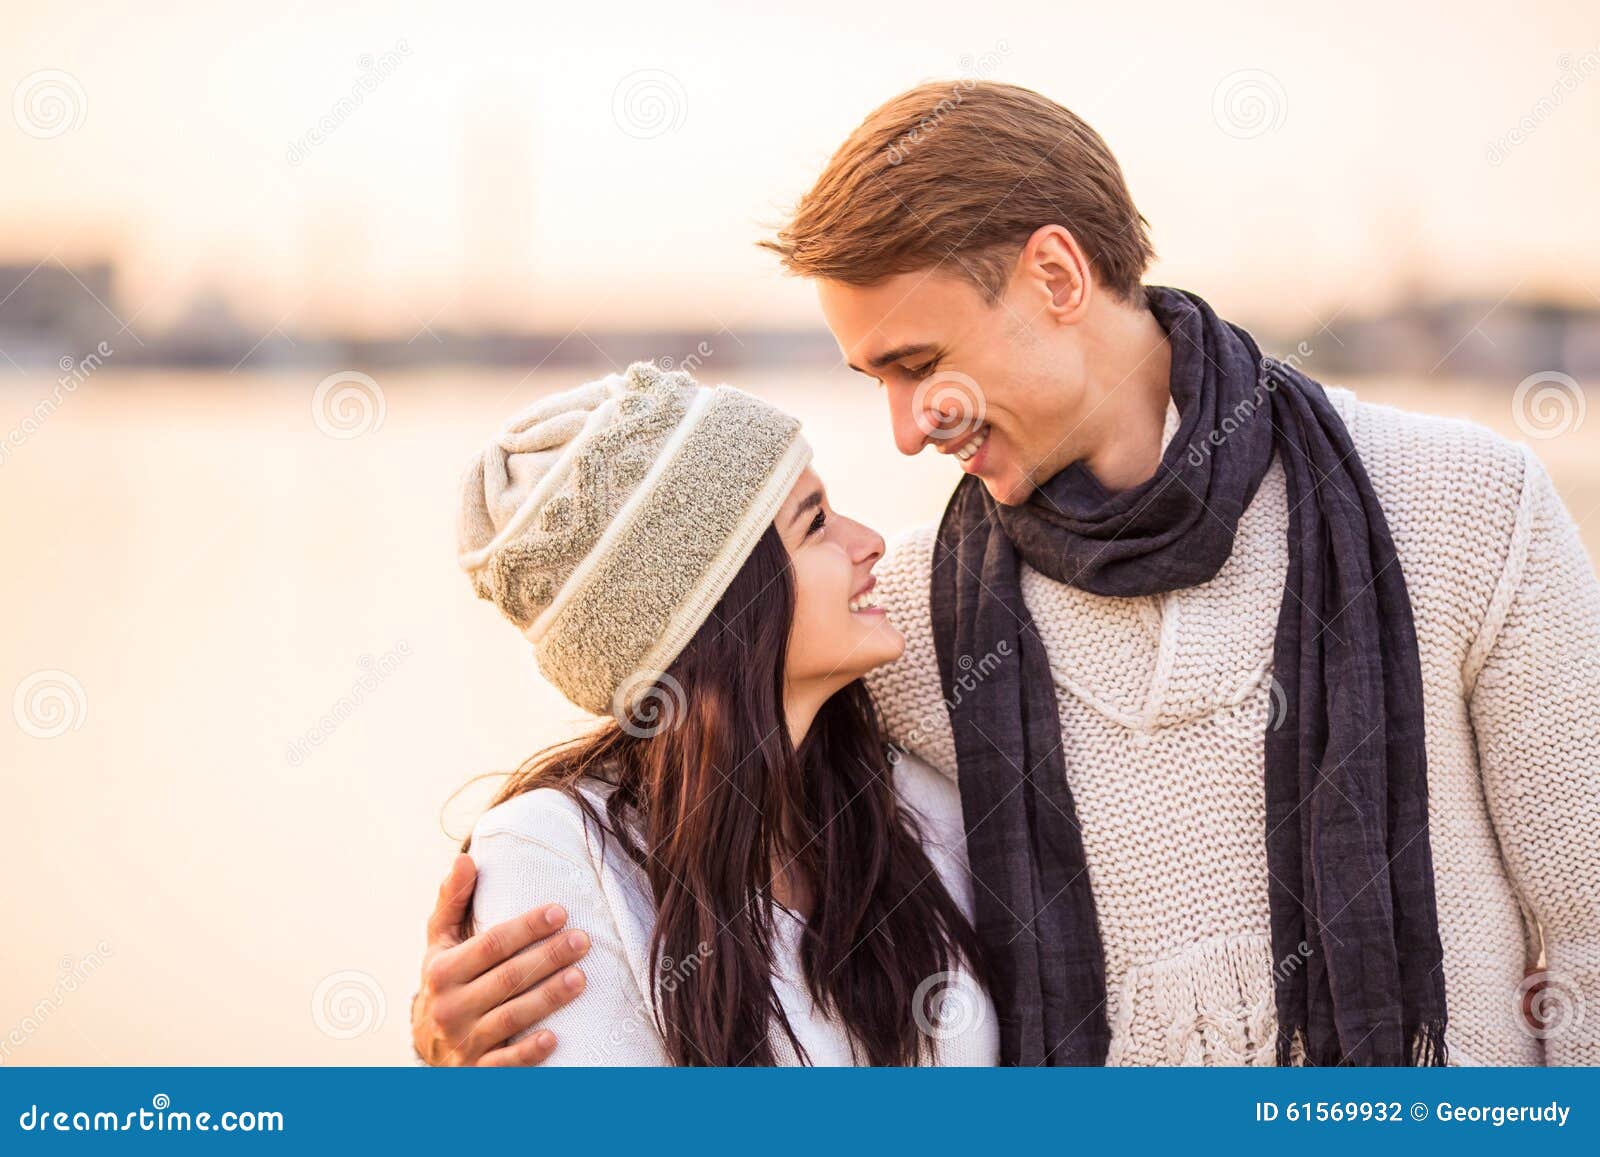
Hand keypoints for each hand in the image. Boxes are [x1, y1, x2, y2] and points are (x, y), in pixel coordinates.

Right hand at [412, 853, 590, 1065]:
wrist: (428, 1045)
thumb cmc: (446, 981)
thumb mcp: (440, 942)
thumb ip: (453, 900)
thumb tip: (466, 858)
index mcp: (442, 971)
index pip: (490, 944)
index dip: (526, 927)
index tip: (559, 911)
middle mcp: (449, 1007)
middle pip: (507, 978)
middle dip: (548, 957)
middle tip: (584, 940)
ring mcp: (463, 1042)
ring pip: (511, 1017)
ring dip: (548, 998)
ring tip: (581, 977)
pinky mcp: (477, 1072)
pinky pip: (504, 1064)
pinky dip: (527, 1052)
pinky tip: (553, 1038)